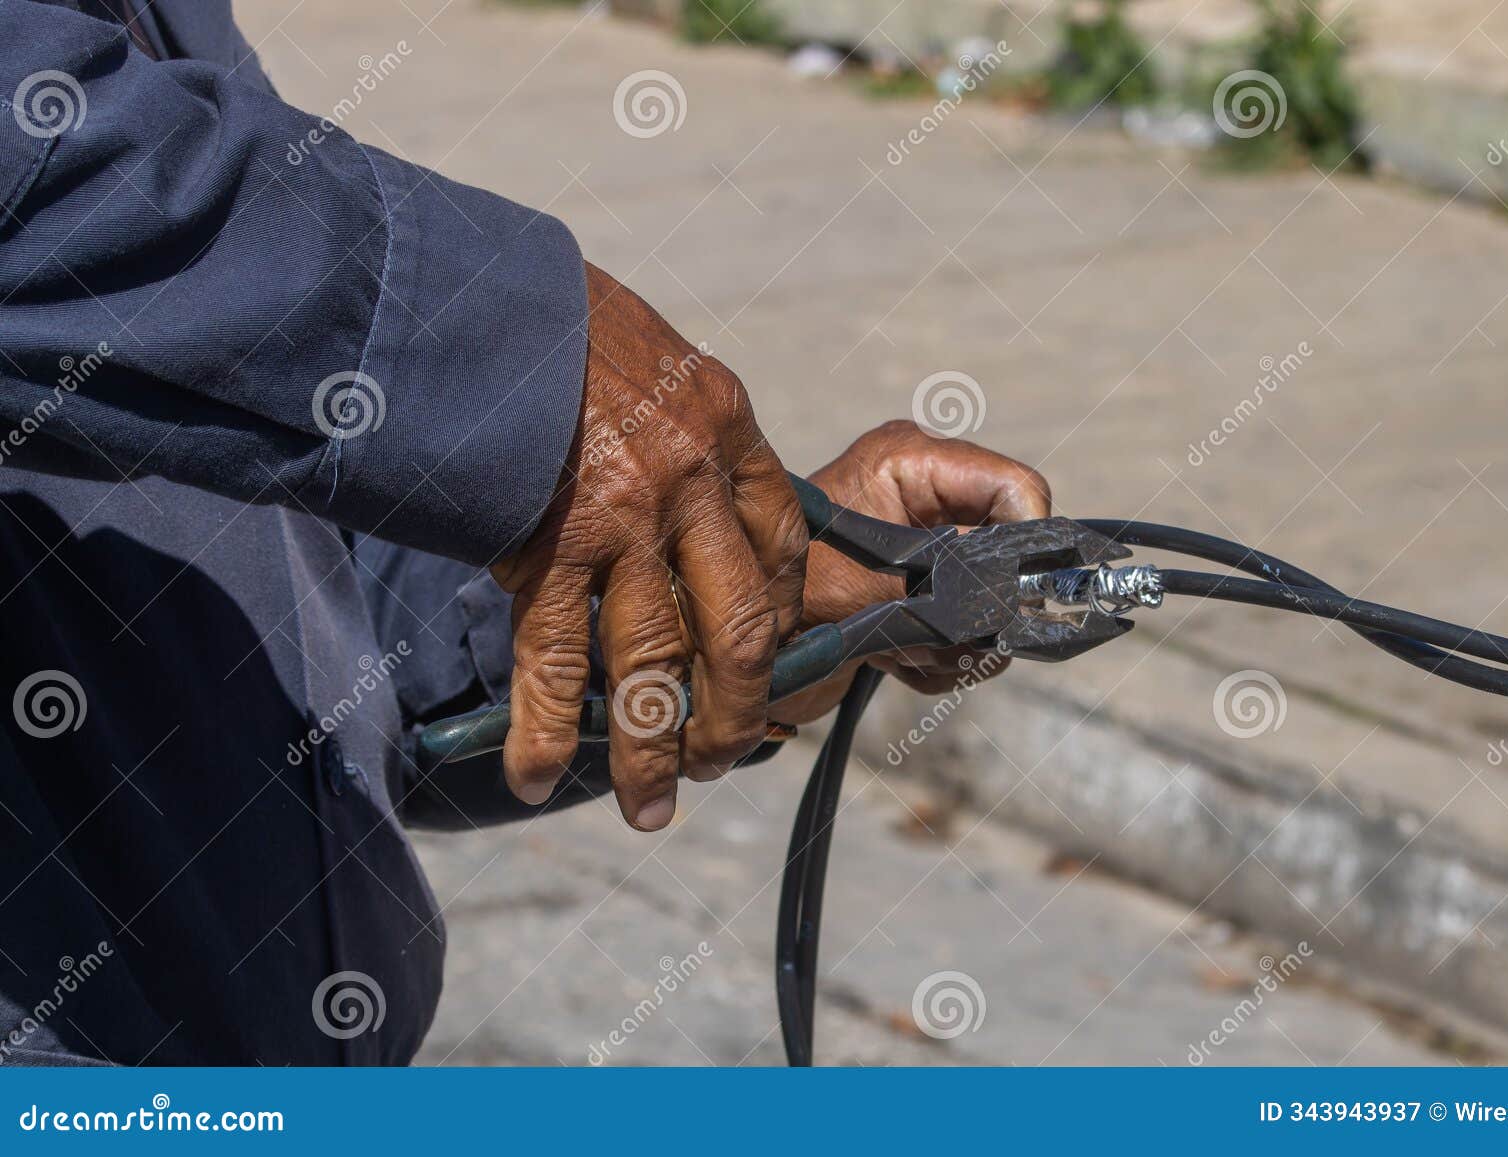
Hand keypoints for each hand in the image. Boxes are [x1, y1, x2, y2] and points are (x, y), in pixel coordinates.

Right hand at [492, 264, 807, 829]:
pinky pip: (555, 656)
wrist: (477, 292)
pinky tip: (541, 776)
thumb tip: (688, 491)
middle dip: (736, 710)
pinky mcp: (549, 545)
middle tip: (724, 759)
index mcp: (726, 426)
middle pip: (738, 627)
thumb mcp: (654, 356)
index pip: (781, 543)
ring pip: (654, 663)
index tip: (770, 652)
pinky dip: (548, 724)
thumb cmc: (558, 322)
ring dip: (652, 749)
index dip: (782, 613)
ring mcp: (624, 520)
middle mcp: (691, 482)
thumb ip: (684, 427)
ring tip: (651, 810)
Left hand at [769, 421, 1051, 723]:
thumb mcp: (859, 588)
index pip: (1014, 486)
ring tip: (901, 649)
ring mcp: (929, 543)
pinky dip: (944, 660)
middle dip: (984, 606)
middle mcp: (927, 495)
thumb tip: (1007, 601)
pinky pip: (973, 631)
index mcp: (909, 463)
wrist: (729, 645)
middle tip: (940, 637)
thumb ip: (938, 588)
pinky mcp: (926, 587)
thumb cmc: (774, 599)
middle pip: (1014, 548)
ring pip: (999, 601)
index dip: (1028, 542)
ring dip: (960, 643)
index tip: (1010, 599)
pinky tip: (898, 659)